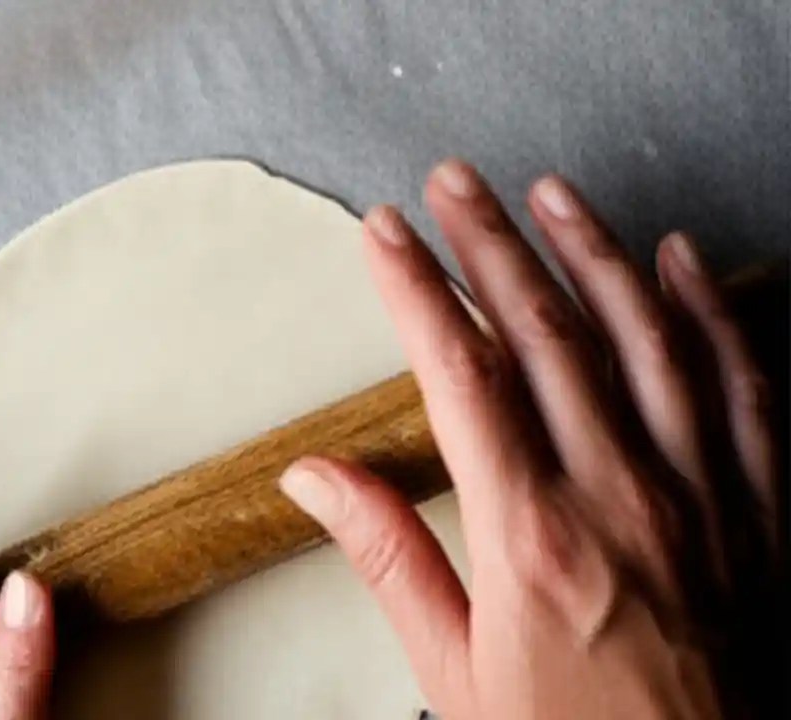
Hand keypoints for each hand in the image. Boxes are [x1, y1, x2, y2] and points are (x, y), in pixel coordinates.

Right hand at [280, 160, 782, 717]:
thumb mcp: (456, 670)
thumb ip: (390, 558)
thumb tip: (315, 479)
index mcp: (531, 539)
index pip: (461, 375)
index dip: (415, 291)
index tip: (384, 236)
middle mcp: (620, 497)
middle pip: (546, 334)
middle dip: (489, 244)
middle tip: (453, 183)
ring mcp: (701, 495)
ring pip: (645, 337)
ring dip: (591, 252)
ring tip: (549, 193)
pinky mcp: (762, 508)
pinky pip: (743, 385)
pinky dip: (711, 312)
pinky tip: (679, 262)